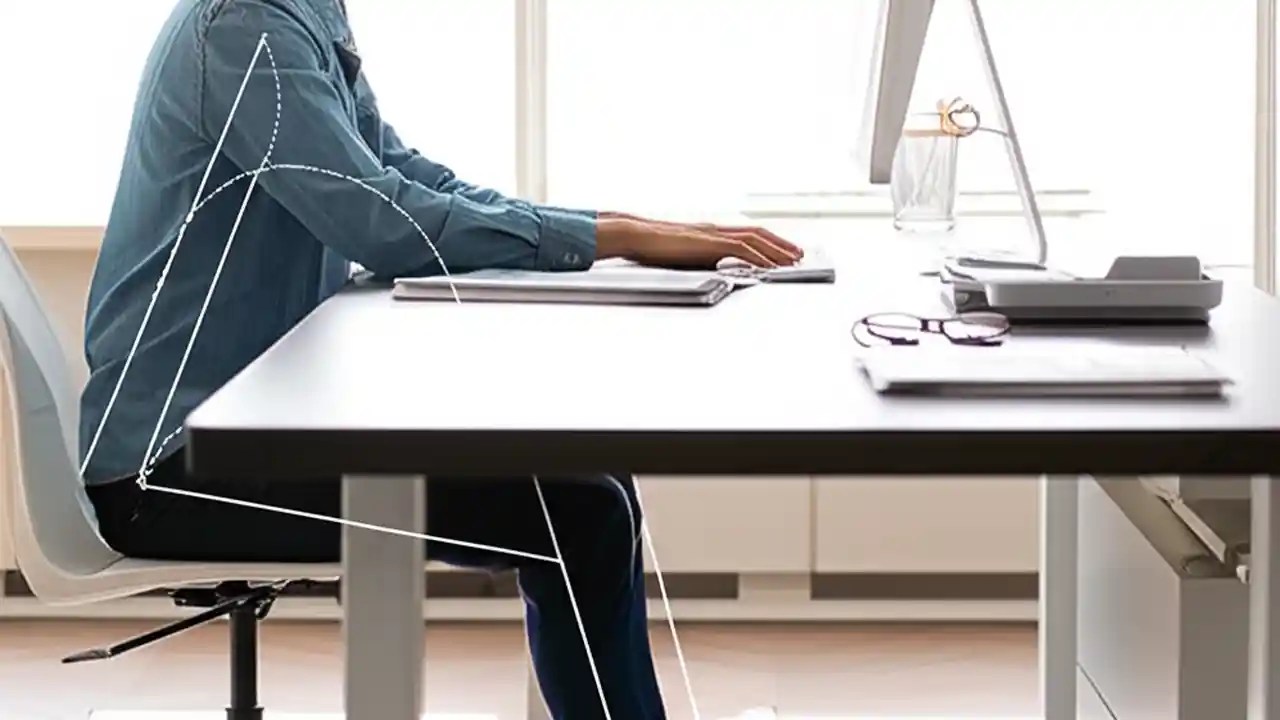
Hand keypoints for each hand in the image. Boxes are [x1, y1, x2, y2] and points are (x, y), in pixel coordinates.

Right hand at [596, 214, 801, 269]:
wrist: (635, 235)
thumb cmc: (652, 247)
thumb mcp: (681, 254)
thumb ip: (700, 259)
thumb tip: (715, 269)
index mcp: (709, 232)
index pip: (746, 233)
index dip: (768, 241)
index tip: (783, 250)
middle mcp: (715, 229)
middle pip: (757, 232)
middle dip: (781, 244)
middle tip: (799, 254)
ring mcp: (713, 234)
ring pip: (755, 239)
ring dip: (776, 250)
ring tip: (793, 261)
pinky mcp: (709, 243)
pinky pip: (741, 249)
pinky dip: (759, 257)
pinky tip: (770, 266)